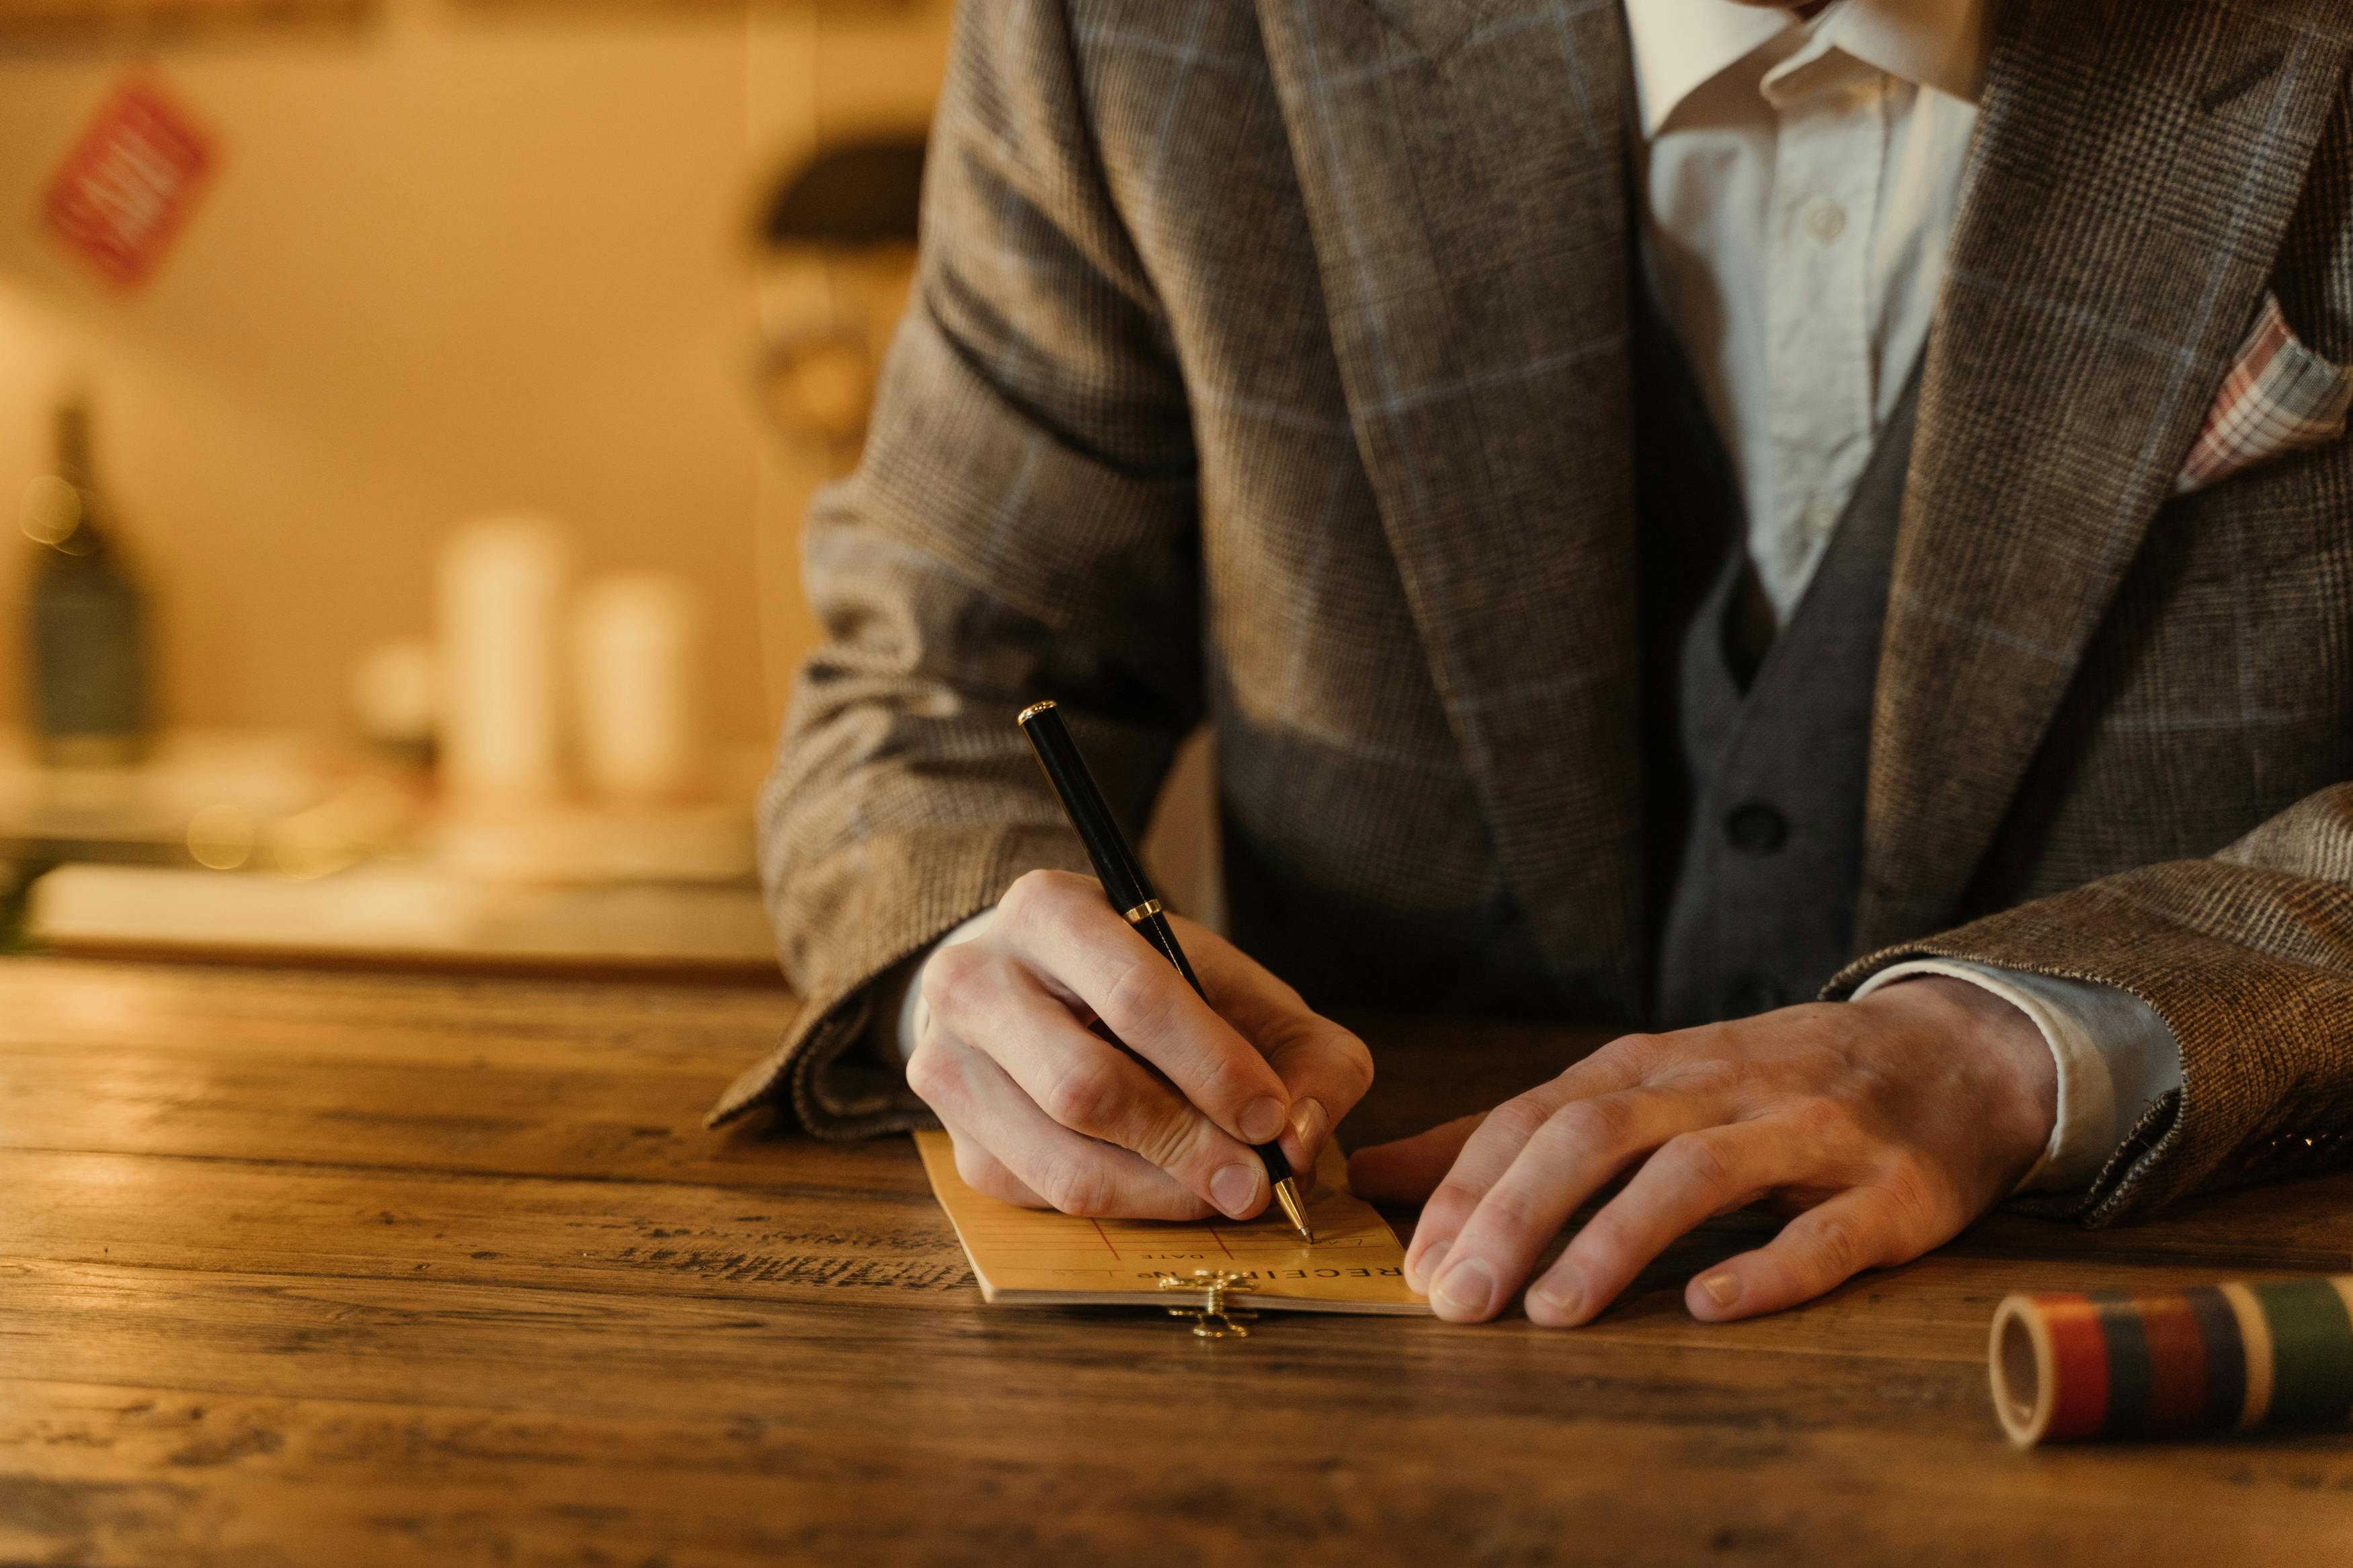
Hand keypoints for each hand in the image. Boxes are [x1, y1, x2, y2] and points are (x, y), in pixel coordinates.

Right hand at [907, 869, 1373, 1220]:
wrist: (1040, 987)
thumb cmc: (1151, 985)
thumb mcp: (1231, 984)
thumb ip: (1300, 1047)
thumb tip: (1303, 1139)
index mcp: (1048, 912)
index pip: (1133, 995)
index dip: (1212, 1065)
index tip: (1272, 1117)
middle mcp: (974, 981)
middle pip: (1084, 1087)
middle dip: (1186, 1144)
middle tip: (1257, 1181)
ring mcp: (948, 1067)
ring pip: (1060, 1161)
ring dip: (1161, 1193)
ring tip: (1224, 1193)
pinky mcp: (956, 1144)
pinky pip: (1046, 1199)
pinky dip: (1125, 1209)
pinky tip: (1170, 1190)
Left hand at [1349, 978, 2055, 1323]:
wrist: (1953, 1053)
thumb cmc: (1769, 1083)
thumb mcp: (1642, 1085)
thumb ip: (1520, 1132)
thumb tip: (1379, 1171)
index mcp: (1653, 1065)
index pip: (1538, 1113)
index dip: (1470, 1183)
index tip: (1415, 1260)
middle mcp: (1721, 1087)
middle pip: (1599, 1132)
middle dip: (1519, 1212)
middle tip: (1459, 1296)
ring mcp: (1809, 1133)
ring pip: (1697, 1173)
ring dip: (1616, 1240)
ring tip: (1553, 1311)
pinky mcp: (1892, 1190)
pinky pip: (1827, 1231)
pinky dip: (1767, 1268)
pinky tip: (1709, 1306)